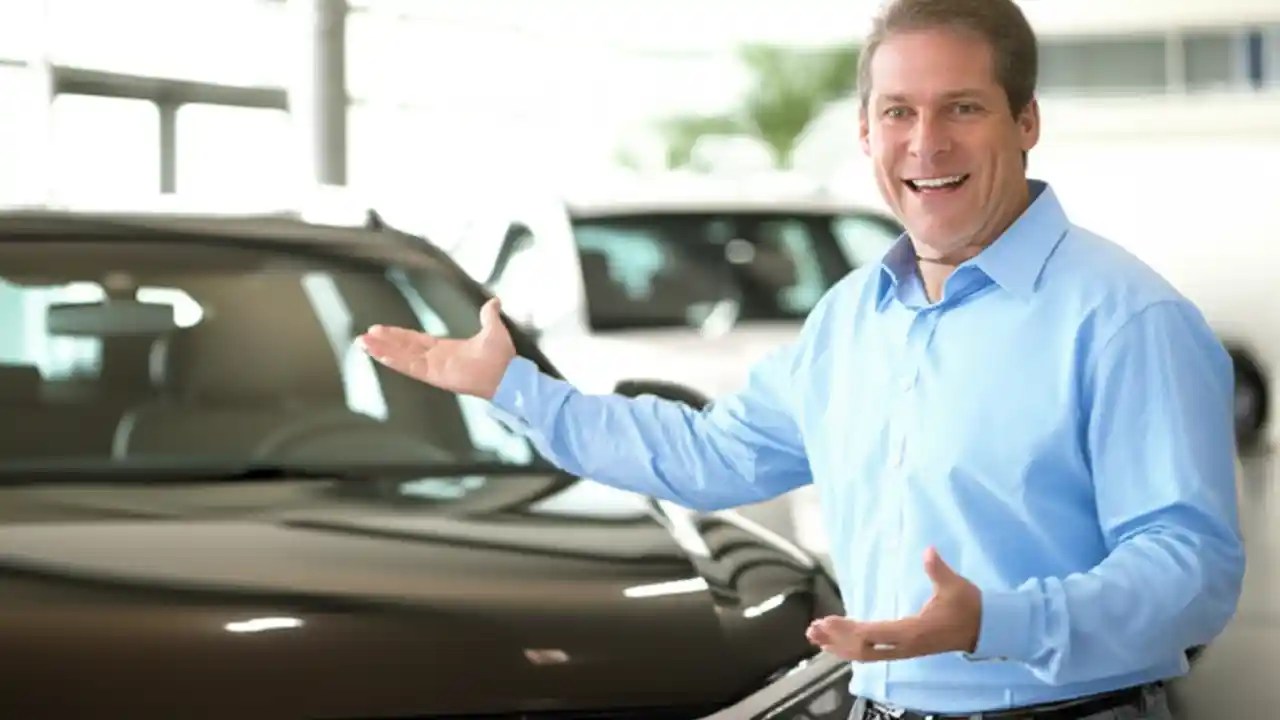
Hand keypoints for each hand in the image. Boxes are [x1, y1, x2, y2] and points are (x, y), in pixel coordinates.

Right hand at [359, 297, 515, 399]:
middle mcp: (436, 359)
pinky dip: (394, 360)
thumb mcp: (493, 329)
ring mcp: (433, 368)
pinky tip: (380, 355)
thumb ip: (488, 315)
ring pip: (402, 357)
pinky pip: (410, 367)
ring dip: (382, 350)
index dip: (398, 335)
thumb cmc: (502, 357)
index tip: (381, 330)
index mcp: (445, 349)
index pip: (416, 340)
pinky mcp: (434, 375)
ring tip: (363, 343)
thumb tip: (494, 301)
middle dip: (384, 342)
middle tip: (364, 336)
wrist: (508, 374)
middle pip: (403, 348)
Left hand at [806, 547, 980, 661]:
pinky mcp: (904, 651)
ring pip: (866, 655)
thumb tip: (928, 550)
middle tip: (813, 629)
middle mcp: (905, 646)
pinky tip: (836, 645)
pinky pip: (872, 654)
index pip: (874, 634)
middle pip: (863, 649)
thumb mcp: (954, 585)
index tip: (828, 621)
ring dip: (840, 647)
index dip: (849, 630)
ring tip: (815, 637)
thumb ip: (938, 569)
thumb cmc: (968, 605)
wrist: (986, 628)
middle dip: (837, 640)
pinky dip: (851, 649)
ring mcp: (904, 651)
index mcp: (914, 631)